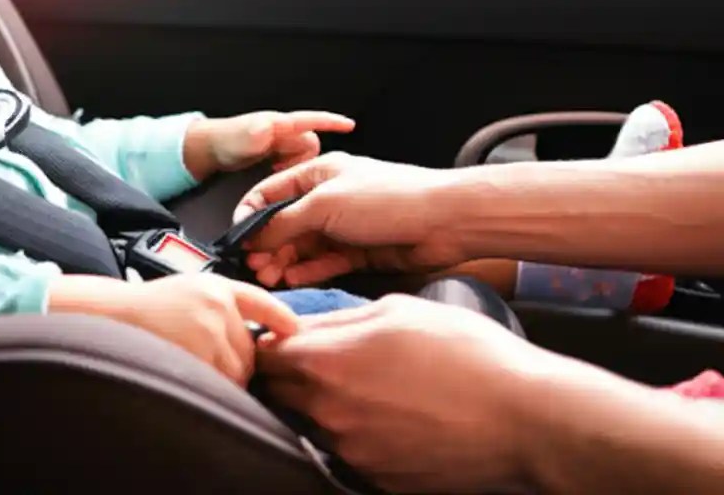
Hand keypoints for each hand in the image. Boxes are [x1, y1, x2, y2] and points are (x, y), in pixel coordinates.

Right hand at [54, 273, 300, 384]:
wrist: (110, 314)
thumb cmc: (144, 307)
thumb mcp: (186, 291)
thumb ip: (217, 307)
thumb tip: (248, 340)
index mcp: (217, 287)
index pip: (262, 303)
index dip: (281, 319)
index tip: (293, 332)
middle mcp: (219, 306)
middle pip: (250, 349)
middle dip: (238, 364)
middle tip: (211, 367)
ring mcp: (209, 332)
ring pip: (238, 371)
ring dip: (226, 380)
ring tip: (198, 374)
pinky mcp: (198, 356)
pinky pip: (220, 384)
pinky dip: (212, 389)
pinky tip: (193, 382)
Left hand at [183, 110, 355, 180]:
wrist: (208, 152)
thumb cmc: (224, 141)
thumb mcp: (239, 138)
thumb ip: (252, 135)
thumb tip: (265, 131)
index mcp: (280, 126)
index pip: (312, 120)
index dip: (332, 123)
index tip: (350, 125)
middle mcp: (284, 136)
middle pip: (311, 148)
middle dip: (306, 164)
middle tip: (291, 177)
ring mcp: (281, 149)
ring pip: (304, 162)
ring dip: (297, 175)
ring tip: (282, 183)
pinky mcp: (277, 162)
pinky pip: (294, 170)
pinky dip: (291, 180)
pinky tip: (283, 189)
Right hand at [233, 152, 465, 286]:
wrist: (445, 220)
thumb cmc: (388, 198)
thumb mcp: (325, 204)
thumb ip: (286, 223)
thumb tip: (255, 238)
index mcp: (318, 174)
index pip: (271, 192)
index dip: (250, 215)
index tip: (238, 239)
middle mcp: (329, 199)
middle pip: (285, 224)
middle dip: (267, 245)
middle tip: (255, 267)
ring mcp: (344, 226)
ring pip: (304, 247)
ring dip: (285, 261)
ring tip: (271, 278)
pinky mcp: (360, 251)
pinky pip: (326, 262)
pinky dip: (308, 271)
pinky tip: (294, 280)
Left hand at [257, 295, 554, 493]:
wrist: (524, 417)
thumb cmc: (468, 354)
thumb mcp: (399, 311)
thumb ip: (339, 320)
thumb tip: (304, 327)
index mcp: (326, 362)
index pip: (264, 355)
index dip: (272, 344)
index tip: (286, 341)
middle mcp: (326, 410)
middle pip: (279, 393)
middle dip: (292, 377)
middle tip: (327, 365)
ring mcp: (348, 450)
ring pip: (312, 424)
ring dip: (325, 408)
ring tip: (371, 392)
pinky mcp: (372, 478)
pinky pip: (346, 452)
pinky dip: (358, 436)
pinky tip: (392, 420)